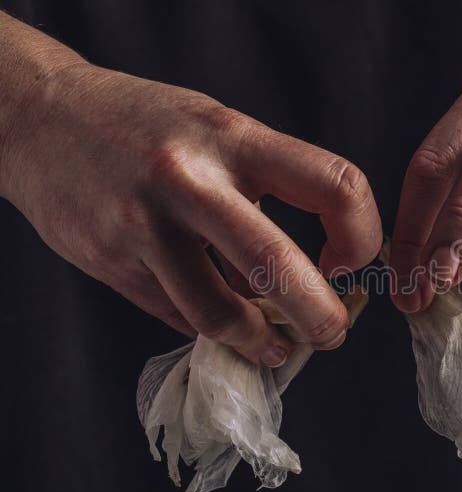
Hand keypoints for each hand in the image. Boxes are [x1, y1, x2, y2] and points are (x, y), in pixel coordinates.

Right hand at [0, 63, 381, 364]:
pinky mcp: (109, 261)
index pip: (333, 184)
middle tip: (332, 334)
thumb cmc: (149, 125)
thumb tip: (310, 274)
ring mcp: (143, 224)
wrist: (43, 118)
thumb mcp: (218, 131)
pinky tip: (220, 323)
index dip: (361, 235)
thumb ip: (264, 190)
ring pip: (217, 312)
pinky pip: (176, 315)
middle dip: (319, 315)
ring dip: (259, 343)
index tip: (349, 261)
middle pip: (276, 264)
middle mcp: (189, 179)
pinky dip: (209, 329)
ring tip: (275, 348)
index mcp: (233, 137)